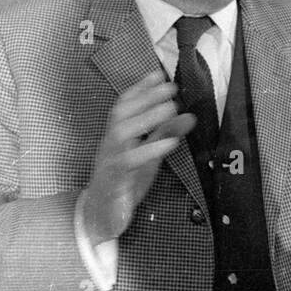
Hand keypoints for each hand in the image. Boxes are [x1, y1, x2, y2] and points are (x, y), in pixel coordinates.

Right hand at [79, 71, 195, 242]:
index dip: (139, 88)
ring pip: (121, 133)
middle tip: (170, 87)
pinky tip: (169, 143)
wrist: (100, 216)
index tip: (158, 73)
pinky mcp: (114, 179)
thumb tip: (190, 116)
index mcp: (115, 136)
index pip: (123, 105)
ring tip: (171, 107)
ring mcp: (108, 161)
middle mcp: (108, 144)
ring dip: (146, 118)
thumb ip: (165, 136)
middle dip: (145, 97)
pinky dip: (150, 149)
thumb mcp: (148, 156)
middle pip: (121, 114)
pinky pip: (130, 161)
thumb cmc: (124, 182)